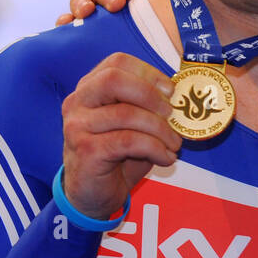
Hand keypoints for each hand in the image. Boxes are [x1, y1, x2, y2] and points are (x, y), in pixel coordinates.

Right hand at [59, 53, 181, 218]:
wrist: (92, 195)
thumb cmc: (117, 156)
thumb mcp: (134, 126)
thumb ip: (147, 107)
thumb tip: (179, 96)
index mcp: (90, 89)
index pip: (116, 62)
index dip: (149, 72)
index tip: (170, 91)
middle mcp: (78, 103)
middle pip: (114, 79)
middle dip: (151, 95)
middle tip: (171, 114)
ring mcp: (78, 126)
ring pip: (126, 114)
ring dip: (161, 130)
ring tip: (174, 144)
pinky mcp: (86, 150)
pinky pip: (129, 141)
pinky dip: (155, 148)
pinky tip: (166, 158)